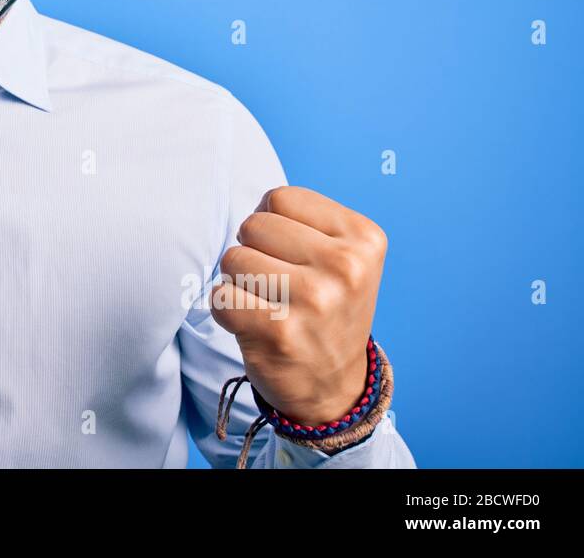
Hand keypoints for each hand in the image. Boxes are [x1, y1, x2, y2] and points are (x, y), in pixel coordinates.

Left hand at [210, 185, 385, 424]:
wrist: (334, 386)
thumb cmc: (326, 307)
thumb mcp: (343, 255)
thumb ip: (302, 220)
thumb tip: (257, 208)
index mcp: (364, 238)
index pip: (279, 198)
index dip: (272, 223)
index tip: (292, 255)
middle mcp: (345, 267)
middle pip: (253, 225)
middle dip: (254, 251)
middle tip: (278, 284)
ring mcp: (314, 300)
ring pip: (233, 258)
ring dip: (239, 281)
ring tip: (268, 303)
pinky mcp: (279, 332)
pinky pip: (220, 296)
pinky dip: (225, 309)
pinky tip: (252, 323)